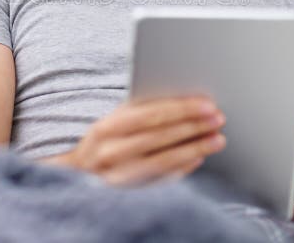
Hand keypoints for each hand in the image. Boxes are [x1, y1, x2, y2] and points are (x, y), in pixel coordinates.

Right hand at [58, 96, 225, 185]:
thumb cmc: (103, 141)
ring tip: (217, 139)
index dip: (181, 108)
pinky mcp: (128, 195)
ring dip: (195, 148)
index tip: (206, 103)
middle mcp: (110, 153)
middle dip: (193, 126)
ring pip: (164, 161)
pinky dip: (183, 169)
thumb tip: (180, 98)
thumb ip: (139, 109)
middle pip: (160, 137)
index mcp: (106, 128)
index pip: (150, 114)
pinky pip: (162, 181)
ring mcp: (119, 177)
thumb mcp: (112, 121)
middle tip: (218, 118)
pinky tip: (198, 158)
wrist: (76, 175)